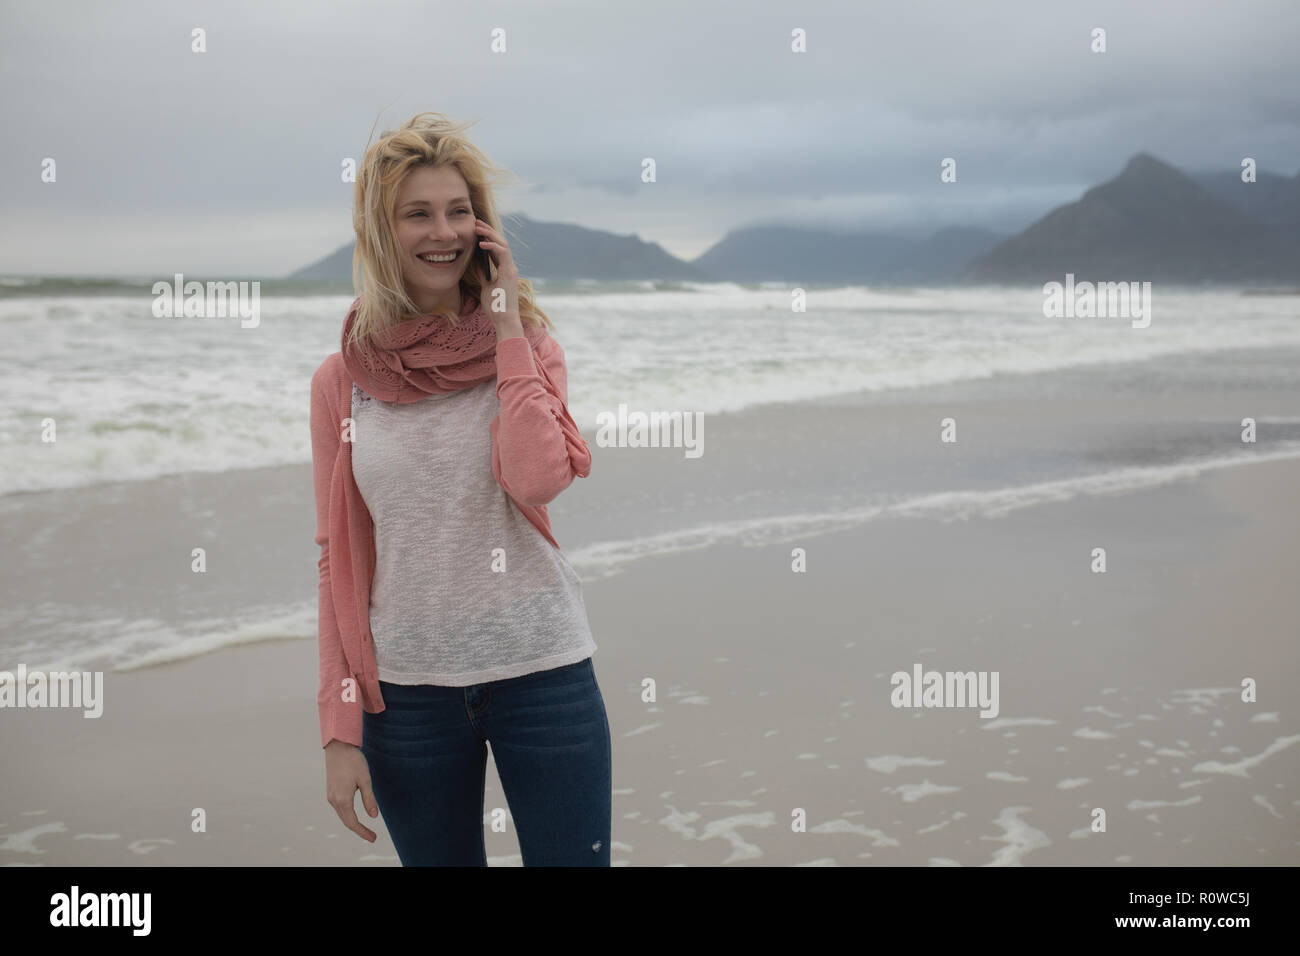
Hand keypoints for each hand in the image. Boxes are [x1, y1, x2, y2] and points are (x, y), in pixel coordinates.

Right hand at [324, 739, 378, 841]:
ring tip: (365, 828)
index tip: (373, 839)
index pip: (353, 823)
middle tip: (372, 836)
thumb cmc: (353, 761)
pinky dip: (347, 814)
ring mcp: (330, 796)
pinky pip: (339, 808)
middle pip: (346, 821)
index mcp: (343, 799)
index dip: (363, 832)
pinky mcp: (331, 791)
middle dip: (359, 830)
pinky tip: (355, 814)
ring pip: (342, 815)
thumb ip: (369, 799)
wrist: (338, 747)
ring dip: (352, 822)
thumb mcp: (365, 779)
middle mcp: (334, 800)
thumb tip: (374, 816)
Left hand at [474, 218, 522, 334]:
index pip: (497, 248)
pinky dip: (492, 246)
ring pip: (503, 244)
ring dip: (490, 234)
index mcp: (505, 270)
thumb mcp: (486, 287)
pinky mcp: (510, 272)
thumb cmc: (495, 307)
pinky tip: (481, 243)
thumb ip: (484, 274)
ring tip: (477, 227)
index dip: (487, 237)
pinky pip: (503, 253)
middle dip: (488, 231)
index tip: (476, 230)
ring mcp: (511, 269)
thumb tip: (476, 263)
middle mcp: (510, 267)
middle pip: (500, 243)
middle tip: (476, 222)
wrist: (504, 319)